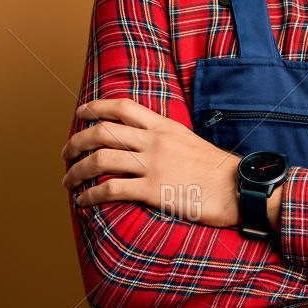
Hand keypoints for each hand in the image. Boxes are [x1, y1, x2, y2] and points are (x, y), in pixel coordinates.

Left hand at [61, 97, 241, 226]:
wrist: (241, 188)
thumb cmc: (219, 171)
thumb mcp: (191, 141)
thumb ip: (166, 138)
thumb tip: (147, 142)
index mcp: (164, 126)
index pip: (123, 107)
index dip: (96, 106)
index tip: (80, 112)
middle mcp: (155, 141)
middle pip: (102, 132)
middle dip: (76, 142)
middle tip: (66, 153)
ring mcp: (153, 165)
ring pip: (100, 160)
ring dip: (76, 170)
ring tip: (67, 180)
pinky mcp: (154, 190)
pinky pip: (111, 189)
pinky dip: (90, 195)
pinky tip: (83, 201)